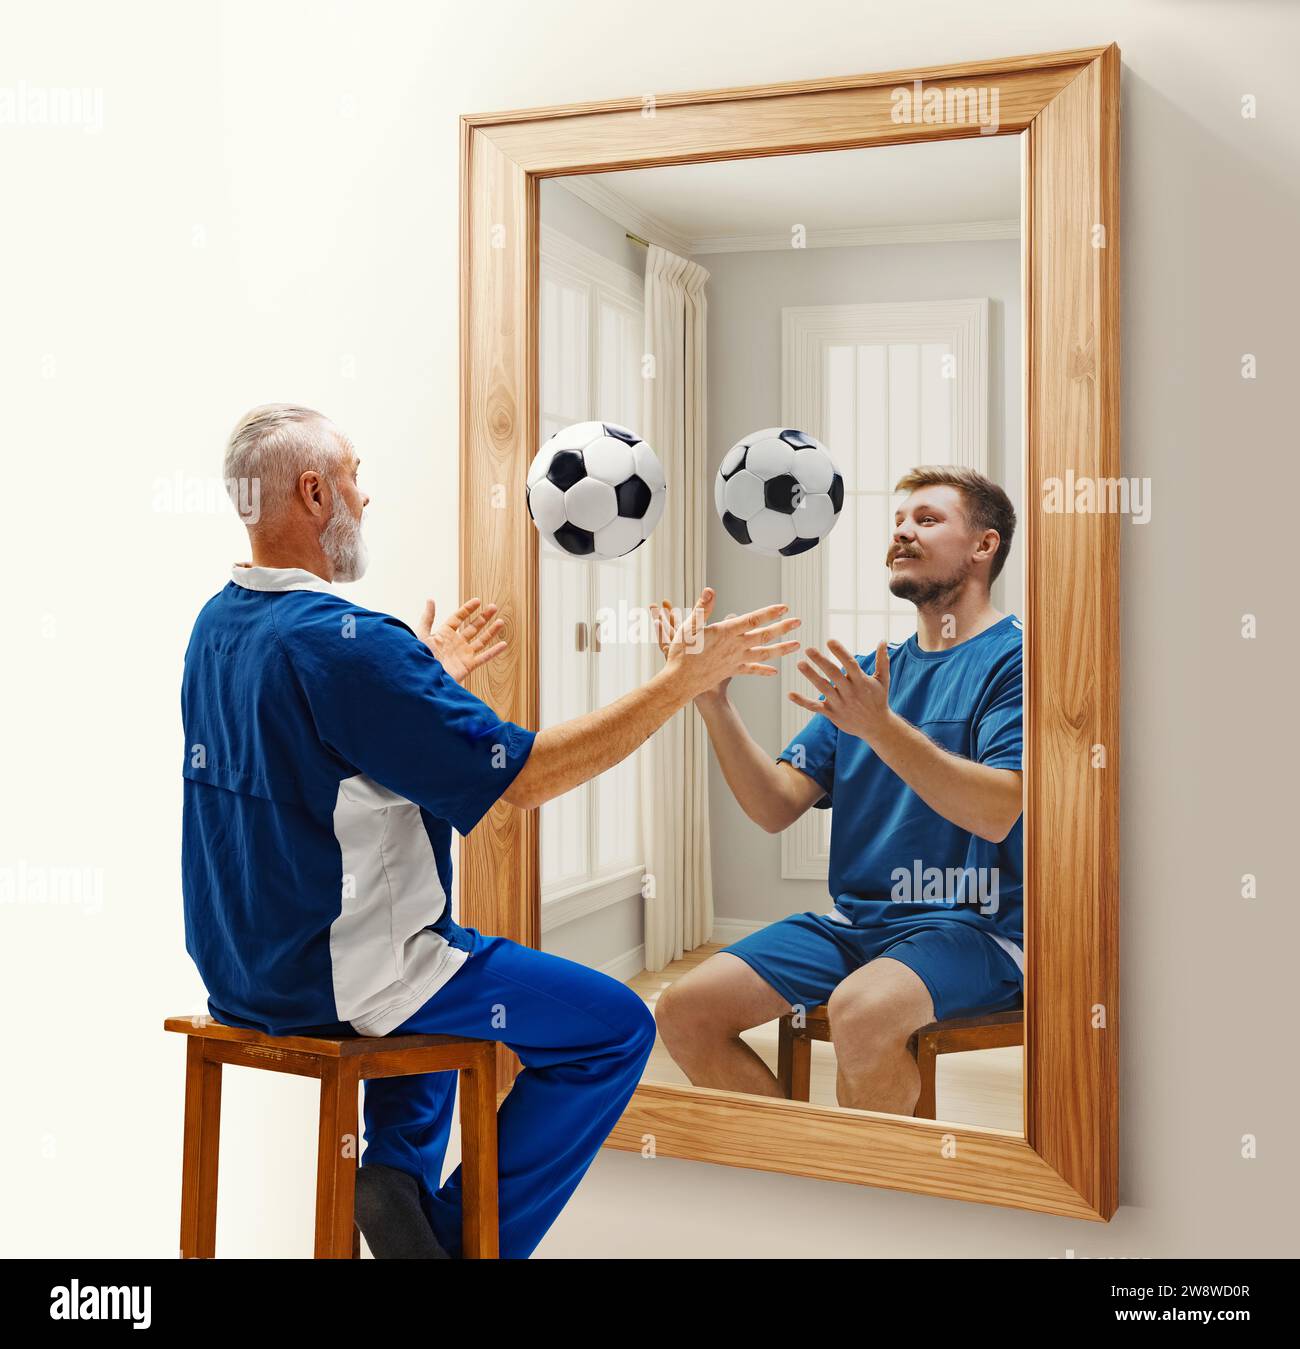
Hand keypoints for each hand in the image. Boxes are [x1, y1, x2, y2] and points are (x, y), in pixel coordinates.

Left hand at [416, 596, 506, 682]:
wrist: (424, 680)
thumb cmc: (419, 658)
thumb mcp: (421, 635)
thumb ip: (428, 618)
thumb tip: (430, 600)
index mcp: (444, 634)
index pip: (458, 618)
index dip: (468, 609)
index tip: (477, 601)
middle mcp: (455, 643)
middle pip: (472, 627)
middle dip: (483, 617)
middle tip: (493, 607)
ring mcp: (463, 654)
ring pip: (481, 640)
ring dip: (491, 631)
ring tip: (501, 622)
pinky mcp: (468, 666)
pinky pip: (484, 657)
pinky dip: (494, 652)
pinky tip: (503, 644)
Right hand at [652, 587, 800, 698]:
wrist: (680, 681)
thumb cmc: (682, 652)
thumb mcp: (689, 626)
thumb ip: (702, 608)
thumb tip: (710, 591)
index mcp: (726, 632)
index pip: (753, 620)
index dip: (770, 613)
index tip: (784, 608)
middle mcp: (735, 646)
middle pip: (764, 635)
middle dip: (783, 628)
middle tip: (798, 622)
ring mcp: (736, 659)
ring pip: (764, 653)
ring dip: (782, 649)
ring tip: (797, 645)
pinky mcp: (732, 670)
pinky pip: (752, 670)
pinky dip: (764, 670)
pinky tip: (775, 672)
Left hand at [789, 637, 892, 742]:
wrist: (876, 726)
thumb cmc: (879, 700)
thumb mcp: (883, 680)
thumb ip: (882, 660)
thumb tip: (883, 640)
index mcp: (861, 681)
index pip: (850, 664)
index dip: (840, 652)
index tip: (830, 641)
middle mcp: (850, 692)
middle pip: (833, 674)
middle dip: (821, 661)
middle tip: (809, 649)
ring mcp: (840, 703)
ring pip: (823, 688)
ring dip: (811, 676)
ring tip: (800, 664)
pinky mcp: (832, 713)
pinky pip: (815, 707)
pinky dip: (802, 701)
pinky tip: (790, 694)